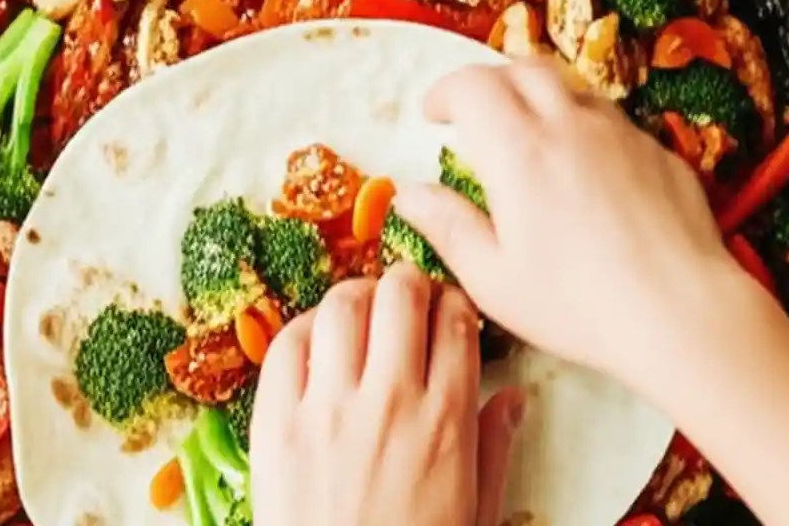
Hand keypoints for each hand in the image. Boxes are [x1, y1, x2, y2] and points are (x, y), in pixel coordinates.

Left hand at [250, 264, 522, 525]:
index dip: (453, 301)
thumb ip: (495, 448)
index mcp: (446, 421)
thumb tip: (514, 396)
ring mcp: (326, 408)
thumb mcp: (478, 513)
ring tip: (361, 311)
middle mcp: (388, 401)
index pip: (455, 321)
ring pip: (341, 306)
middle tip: (405, 299)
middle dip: (407, 285)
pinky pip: (285, 346)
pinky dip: (304, 328)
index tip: (448, 310)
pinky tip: (316, 341)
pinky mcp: (274, 423)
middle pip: (399, 296)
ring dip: (356, 297)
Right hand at [393, 59, 744, 389]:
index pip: (472, 86)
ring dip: (539, 102)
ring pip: (571, 91)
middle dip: (489, 82)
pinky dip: (584, 132)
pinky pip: (613, 124)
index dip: (445, 92)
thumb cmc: (579, 304)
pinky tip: (585, 177)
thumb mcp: (493, 278)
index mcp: (519, 152)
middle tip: (473, 116)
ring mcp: (622, 136)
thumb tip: (409, 194)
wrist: (684, 313)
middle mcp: (571, 127)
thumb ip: (448, 226)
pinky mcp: (660, 154)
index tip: (433, 116)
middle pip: (523, 69)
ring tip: (529, 143)